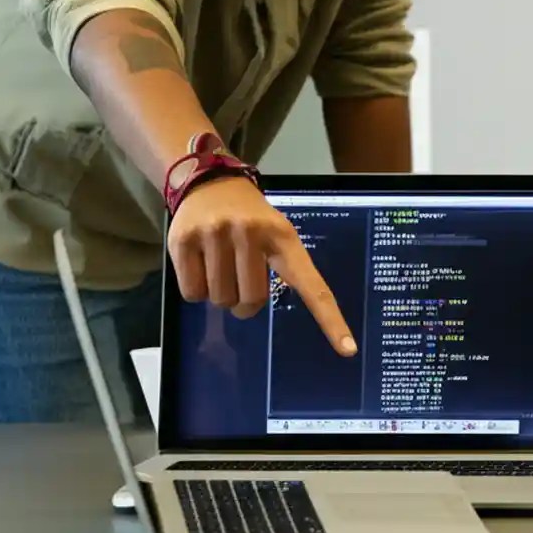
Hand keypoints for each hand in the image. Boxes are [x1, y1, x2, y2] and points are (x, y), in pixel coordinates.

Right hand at [167, 176, 356, 355]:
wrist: (208, 182)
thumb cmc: (249, 217)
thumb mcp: (276, 232)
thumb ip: (279, 265)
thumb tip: (257, 308)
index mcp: (283, 238)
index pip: (312, 286)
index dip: (330, 320)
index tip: (348, 350)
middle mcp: (251, 234)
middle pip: (251, 301)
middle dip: (246, 303)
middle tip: (241, 279)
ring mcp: (216, 235)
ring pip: (220, 300)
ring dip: (220, 295)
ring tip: (220, 266)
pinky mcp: (184, 241)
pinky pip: (192, 294)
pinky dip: (196, 291)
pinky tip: (200, 264)